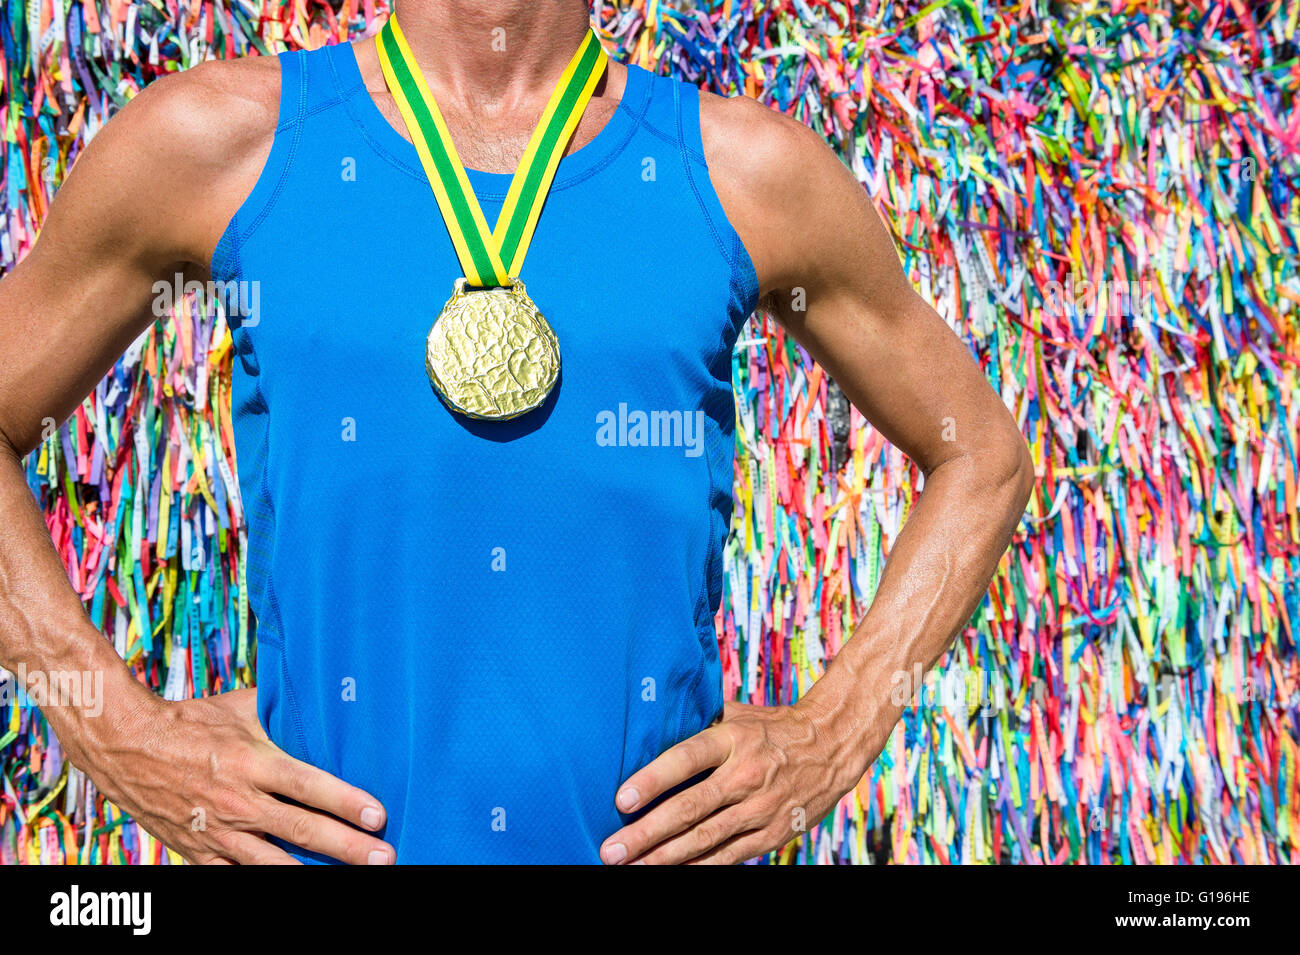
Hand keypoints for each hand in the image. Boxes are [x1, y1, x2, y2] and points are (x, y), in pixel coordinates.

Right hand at [63, 686, 394, 864]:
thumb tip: (327, 699)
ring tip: (349, 881)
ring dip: (313, 875)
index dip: (346, 802)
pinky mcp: (198, 853)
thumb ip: (283, 711)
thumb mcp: (241, 707)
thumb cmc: (191, 721)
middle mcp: (238, 801)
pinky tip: (295, 884)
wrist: (125, 745)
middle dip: (347, 847)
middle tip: (383, 857)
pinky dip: (265, 883)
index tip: (379, 815)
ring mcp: (217, 833)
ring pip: (272, 864)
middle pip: (301, 830)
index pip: (309, 786)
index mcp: (252, 762)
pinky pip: (235, 878)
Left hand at [599, 700, 863, 864]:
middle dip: (646, 833)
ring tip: (632, 866)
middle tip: (612, 850)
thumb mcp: (738, 712)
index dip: (652, 780)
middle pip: (689, 807)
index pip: (685, 759)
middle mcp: (745, 774)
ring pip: (705, 838)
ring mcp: (760, 807)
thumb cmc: (773, 726)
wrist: (833, 745)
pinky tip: (672, 871)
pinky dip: (699, 866)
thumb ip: (700, 720)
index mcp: (733, 738)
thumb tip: (652, 721)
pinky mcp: (772, 832)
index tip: (620, 800)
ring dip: (665, 857)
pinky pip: (729, 855)